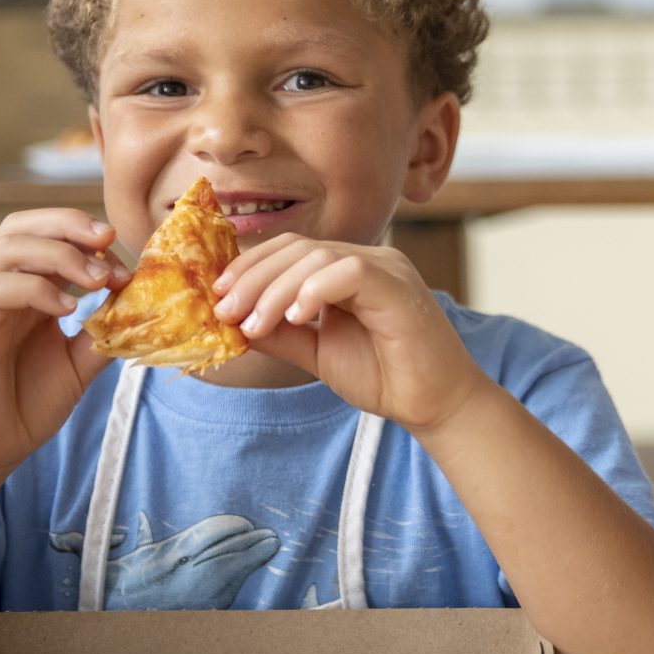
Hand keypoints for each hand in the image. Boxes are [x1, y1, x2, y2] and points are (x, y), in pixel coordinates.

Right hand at [0, 210, 123, 476]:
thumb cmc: (27, 404)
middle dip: (70, 224)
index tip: (128, 263)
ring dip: (61, 254)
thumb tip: (145, 307)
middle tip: (109, 241)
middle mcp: (2, 288)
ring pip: (10, 247)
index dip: (90, 238)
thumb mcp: (80, 363)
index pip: (50, 235)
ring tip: (98, 281)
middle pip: (23, 226)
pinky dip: (37, 289)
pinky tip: (67, 309)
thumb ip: (106, 332)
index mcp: (28, 290)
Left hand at [212, 236, 486, 431]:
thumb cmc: (385, 376)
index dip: (250, 267)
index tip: (219, 298)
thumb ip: (279, 333)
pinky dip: (314, 291)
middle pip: (298, 248)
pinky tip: (295, 319)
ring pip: (318, 257)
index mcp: (349, 269)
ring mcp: (387, 269)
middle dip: (253, 277)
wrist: (434, 405)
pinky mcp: (399, 287)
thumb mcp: (316, 352)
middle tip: (225, 311)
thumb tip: (230, 322)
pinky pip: (349, 272)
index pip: (291, 249)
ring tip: (254, 325)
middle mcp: (369, 260)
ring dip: (275, 289)